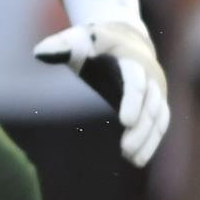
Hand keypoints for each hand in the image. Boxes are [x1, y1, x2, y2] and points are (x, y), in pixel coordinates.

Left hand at [34, 20, 170, 165]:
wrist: (125, 38)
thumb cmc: (95, 41)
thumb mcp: (79, 39)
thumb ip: (61, 45)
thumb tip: (38, 53)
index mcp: (132, 58)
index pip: (135, 81)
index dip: (132, 101)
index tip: (125, 122)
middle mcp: (151, 74)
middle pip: (151, 103)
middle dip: (141, 128)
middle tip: (126, 151)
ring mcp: (157, 89)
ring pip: (159, 116)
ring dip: (149, 139)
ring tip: (134, 160)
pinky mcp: (158, 101)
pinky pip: (160, 122)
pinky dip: (152, 140)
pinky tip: (138, 158)